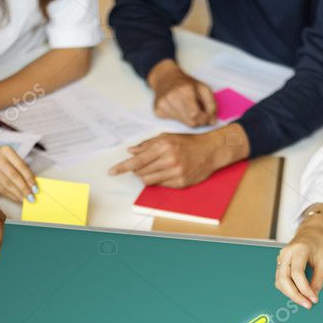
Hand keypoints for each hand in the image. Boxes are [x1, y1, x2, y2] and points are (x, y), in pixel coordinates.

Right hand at [0, 147, 37, 203]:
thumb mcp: (8, 158)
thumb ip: (19, 168)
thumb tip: (32, 183)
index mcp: (6, 151)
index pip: (21, 166)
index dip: (29, 178)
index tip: (36, 188)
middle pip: (14, 176)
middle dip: (24, 188)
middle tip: (32, 197)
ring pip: (7, 184)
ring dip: (18, 194)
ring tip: (25, 200)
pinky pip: (1, 189)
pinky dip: (10, 195)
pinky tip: (17, 198)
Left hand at [109, 131, 229, 187]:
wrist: (211, 150)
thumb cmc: (188, 143)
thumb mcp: (167, 137)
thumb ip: (148, 145)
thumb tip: (131, 151)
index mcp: (163, 146)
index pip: (137, 160)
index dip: (123, 167)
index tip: (112, 172)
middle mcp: (169, 160)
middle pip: (141, 172)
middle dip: (137, 170)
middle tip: (141, 165)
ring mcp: (175, 173)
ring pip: (149, 180)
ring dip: (146, 176)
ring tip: (154, 168)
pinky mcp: (180, 182)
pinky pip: (161, 184)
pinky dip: (159, 179)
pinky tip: (167, 172)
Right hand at [147, 60, 216, 127]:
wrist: (165, 78)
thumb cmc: (186, 83)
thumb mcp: (203, 88)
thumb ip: (212, 105)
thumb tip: (213, 122)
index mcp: (184, 90)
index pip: (195, 115)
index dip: (204, 119)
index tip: (207, 116)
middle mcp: (171, 97)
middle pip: (189, 122)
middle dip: (197, 121)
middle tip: (198, 113)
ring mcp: (162, 105)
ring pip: (181, 124)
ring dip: (187, 119)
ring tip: (185, 107)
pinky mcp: (157, 111)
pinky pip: (172, 122)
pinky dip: (178, 118)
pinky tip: (176, 108)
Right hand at [275, 212, 322, 308]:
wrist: (311, 231)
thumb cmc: (318, 242)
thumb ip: (318, 278)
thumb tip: (313, 294)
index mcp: (298, 250)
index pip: (297, 274)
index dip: (304, 289)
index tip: (313, 298)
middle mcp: (286, 254)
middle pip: (284, 279)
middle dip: (295, 295)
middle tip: (306, 304)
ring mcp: (281, 258)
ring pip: (279, 282)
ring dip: (290, 294)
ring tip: (303, 301)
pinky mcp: (280, 263)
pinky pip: (280, 279)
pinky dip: (287, 289)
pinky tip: (297, 293)